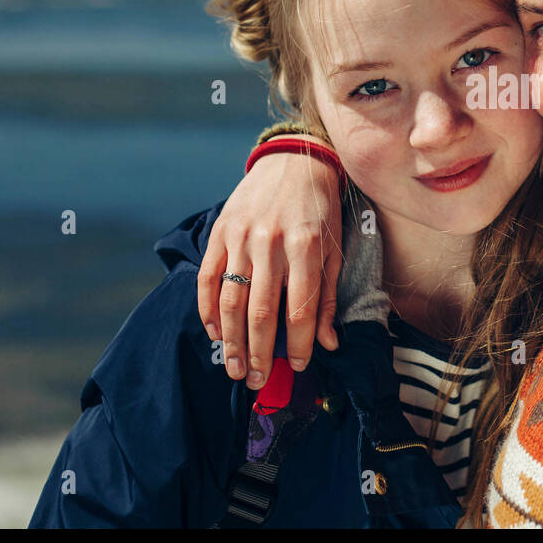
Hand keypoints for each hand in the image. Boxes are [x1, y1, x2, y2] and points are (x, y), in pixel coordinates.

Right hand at [197, 138, 342, 389]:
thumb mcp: (335, 249)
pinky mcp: (220, 232)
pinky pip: (207, 278)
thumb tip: (327, 343)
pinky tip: (215, 333)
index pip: (300, 309)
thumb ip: (329, 297)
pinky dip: (208, 310)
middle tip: (256, 381)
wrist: (294, 161)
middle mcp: (271, 243)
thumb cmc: (321, 210)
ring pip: (230, 300)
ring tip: (234, 368)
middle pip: (261, 312)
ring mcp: (241, 237)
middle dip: (258, 353)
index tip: (298, 367)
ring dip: (230, 340)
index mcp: (306, 247)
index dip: (299, 344)